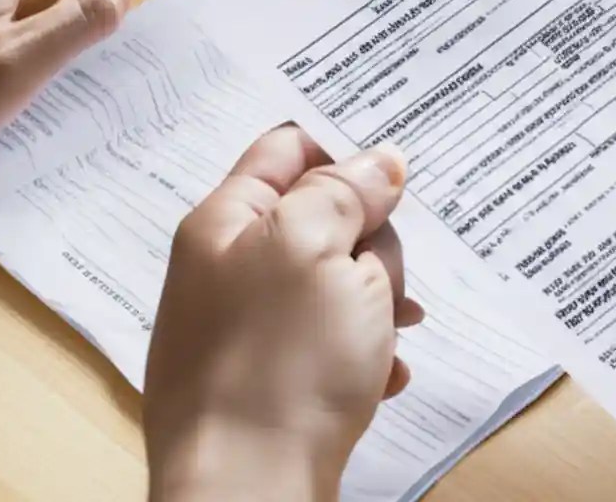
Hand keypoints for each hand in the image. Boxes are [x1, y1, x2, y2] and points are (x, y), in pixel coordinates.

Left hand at [144, 126, 423, 501]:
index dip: (344, 158)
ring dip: (375, 306)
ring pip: (337, 285)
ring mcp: (249, 326)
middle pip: (323, 219)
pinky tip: (377, 379)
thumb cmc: (277, 366)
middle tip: (372, 283)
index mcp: (226, 222)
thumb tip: (376, 161)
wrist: (247, 492)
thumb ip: (344, 192)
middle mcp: (230, 268)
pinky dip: (363, 355)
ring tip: (381, 341)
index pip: (287, 149)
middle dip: (368, 248)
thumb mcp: (315, 249)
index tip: (389, 190)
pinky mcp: (271, 379)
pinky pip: (332, 344)